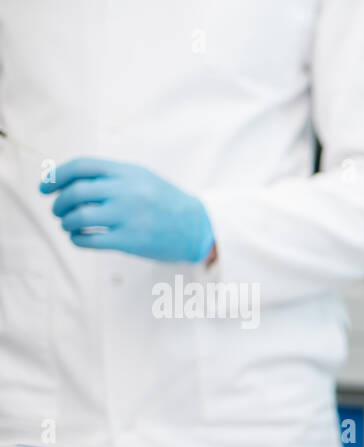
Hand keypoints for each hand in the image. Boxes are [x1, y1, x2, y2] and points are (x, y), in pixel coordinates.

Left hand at [40, 158, 213, 262]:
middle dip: (59, 203)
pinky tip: (80, 238)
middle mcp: (126, 192)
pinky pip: (90, 239)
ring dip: (67, 222)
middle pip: (75, 193)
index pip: (81, 167)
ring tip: (69, 225)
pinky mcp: (130, 241)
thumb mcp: (142, 178)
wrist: (198, 227)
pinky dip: (77, 238)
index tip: (45, 188)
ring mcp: (128, 217)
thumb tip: (68, 181)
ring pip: (79, 217)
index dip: (56, 176)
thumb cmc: (166, 202)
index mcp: (127, 172)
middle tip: (58, 211)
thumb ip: (110, 176)